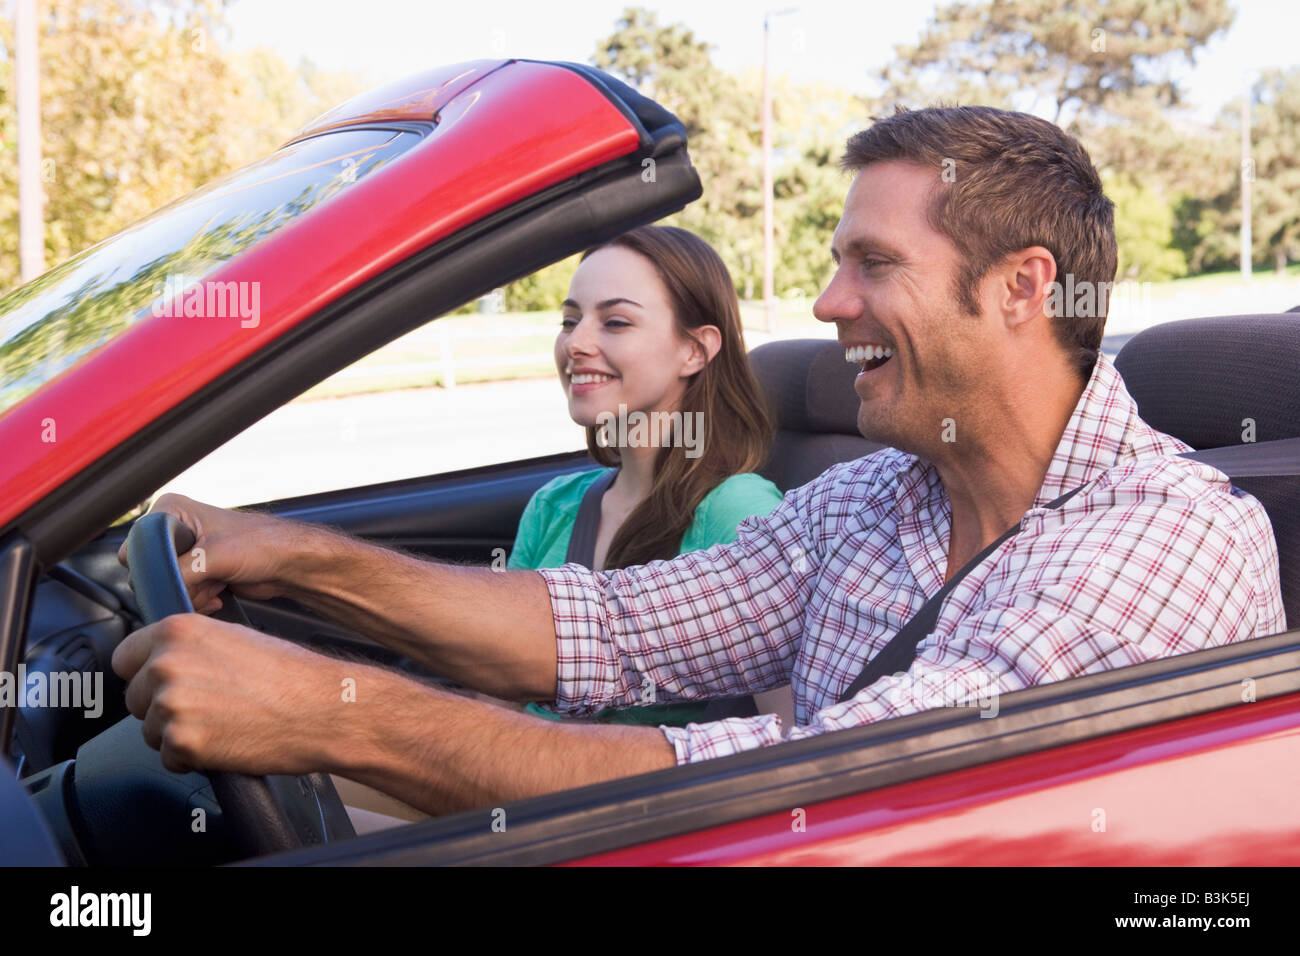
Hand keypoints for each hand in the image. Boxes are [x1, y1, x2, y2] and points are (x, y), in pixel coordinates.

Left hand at [110, 613, 349, 774]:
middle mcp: (167, 664)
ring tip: (221, 723)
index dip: (145, 673)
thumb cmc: (289, 675)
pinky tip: (224, 741)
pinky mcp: (183, 742)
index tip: (163, 683)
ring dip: (177, 734)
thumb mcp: (234, 637)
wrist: (320, 708)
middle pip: (135, 697)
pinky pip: (169, 758)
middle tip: (206, 707)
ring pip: (149, 730)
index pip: (124, 657)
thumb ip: (189, 646)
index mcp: (178, 631)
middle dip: (162, 706)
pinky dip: (192, 758)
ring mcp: (171, 704)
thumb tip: (161, 660)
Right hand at [118, 493, 300, 613]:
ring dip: (191, 593)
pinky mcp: (197, 572)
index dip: (154, 565)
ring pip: (168, 586)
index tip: (178, 572)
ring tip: (216, 585)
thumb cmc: (262, 544)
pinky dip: (198, 599)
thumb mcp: (210, 557)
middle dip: (179, 583)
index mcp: (172, 510)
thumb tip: (159, 591)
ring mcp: (187, 552)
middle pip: (152, 570)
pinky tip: (218, 594)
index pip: (138, 543)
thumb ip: (177, 573)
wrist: (289, 564)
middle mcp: (176, 529)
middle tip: (204, 579)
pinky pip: (183, 594)